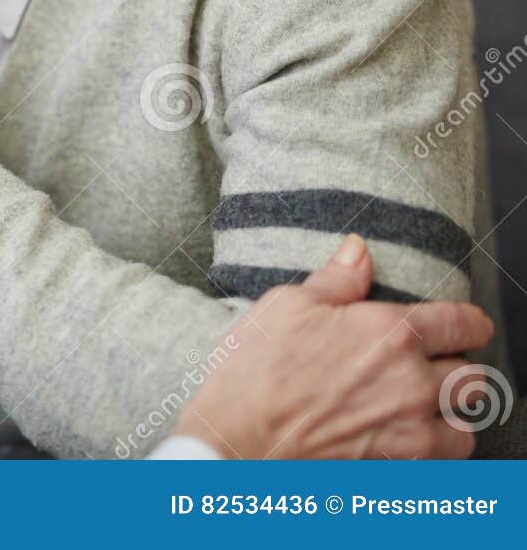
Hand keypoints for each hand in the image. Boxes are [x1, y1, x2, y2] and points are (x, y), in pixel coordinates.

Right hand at [175, 235, 494, 458]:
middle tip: (431, 361)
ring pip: (466, 414)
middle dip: (455, 363)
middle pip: (470, 372)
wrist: (240, 437)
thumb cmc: (256, 368)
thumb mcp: (287, 305)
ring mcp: (411, 424)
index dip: (468, 322)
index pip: (462, 323)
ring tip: (429, 398)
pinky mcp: (401, 460)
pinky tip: (418, 430)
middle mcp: (412, 378)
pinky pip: (451, 451)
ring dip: (453, 405)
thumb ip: (336, 279)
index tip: (463, 324)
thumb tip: (359, 250)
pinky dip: (443, 440)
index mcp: (390, 331)